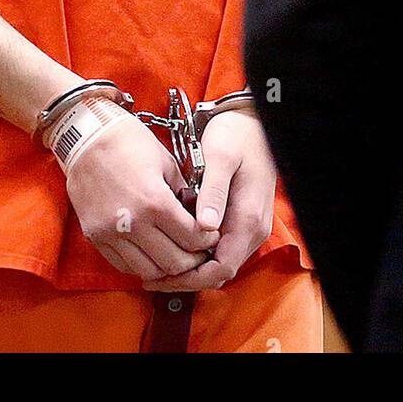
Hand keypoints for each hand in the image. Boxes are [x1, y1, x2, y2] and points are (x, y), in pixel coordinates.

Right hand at [63, 111, 220, 280]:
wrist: (86, 137)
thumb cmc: (129, 143)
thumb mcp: (166, 162)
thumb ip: (183, 194)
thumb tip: (199, 218)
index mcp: (155, 201)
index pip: (191, 239)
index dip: (207, 242)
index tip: (210, 238)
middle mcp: (132, 222)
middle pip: (173, 263)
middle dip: (192, 260)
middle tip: (198, 252)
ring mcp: (110, 233)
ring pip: (148, 272)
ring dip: (166, 268)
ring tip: (174, 255)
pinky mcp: (94, 237)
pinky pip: (123, 266)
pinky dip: (141, 265)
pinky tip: (150, 252)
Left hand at [139, 110, 276, 292]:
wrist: (251, 123)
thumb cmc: (236, 136)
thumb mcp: (221, 157)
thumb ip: (213, 191)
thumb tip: (205, 226)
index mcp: (248, 219)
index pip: (222, 267)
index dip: (192, 277)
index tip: (162, 274)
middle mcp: (251, 230)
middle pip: (218, 272)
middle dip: (185, 278)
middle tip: (150, 277)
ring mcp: (246, 227)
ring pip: (217, 263)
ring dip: (189, 268)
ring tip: (155, 265)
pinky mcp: (237, 221)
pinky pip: (217, 249)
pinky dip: (195, 254)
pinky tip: (171, 246)